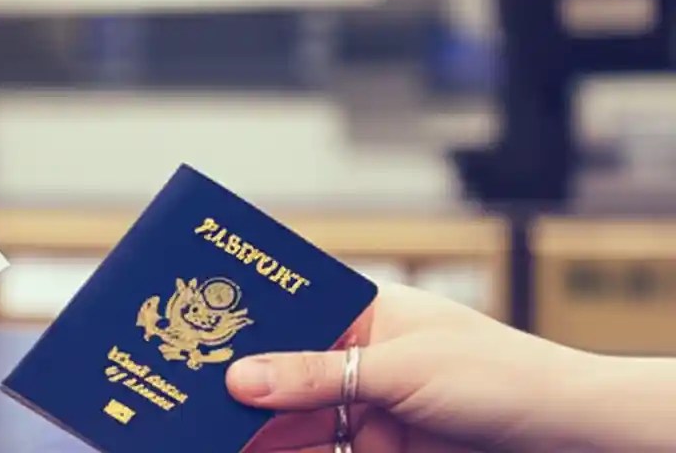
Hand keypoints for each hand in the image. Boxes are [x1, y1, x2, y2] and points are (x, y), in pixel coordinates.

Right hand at [225, 282, 600, 452]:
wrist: (568, 437)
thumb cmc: (501, 377)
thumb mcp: (400, 369)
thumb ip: (317, 376)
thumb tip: (241, 376)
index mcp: (366, 313)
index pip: (290, 308)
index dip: (242, 317)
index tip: (191, 325)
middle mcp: (358, 358)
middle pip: (280, 369)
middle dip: (234, 381)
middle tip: (179, 388)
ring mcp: (363, 408)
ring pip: (289, 417)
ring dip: (248, 425)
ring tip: (198, 429)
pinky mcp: (372, 451)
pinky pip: (309, 451)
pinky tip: (245, 451)